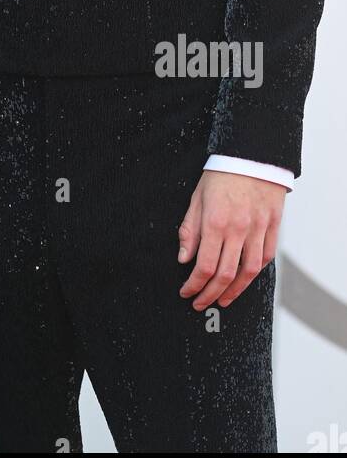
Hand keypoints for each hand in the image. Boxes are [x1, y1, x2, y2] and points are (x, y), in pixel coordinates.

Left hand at [177, 169, 284, 309]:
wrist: (253, 155)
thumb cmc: (222, 174)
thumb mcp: (197, 198)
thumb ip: (189, 230)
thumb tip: (183, 258)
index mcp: (215, 222)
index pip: (204, 266)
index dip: (194, 285)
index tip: (187, 292)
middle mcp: (238, 229)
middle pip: (225, 274)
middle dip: (210, 294)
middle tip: (201, 302)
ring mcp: (258, 229)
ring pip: (248, 272)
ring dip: (234, 291)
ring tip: (223, 300)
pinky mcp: (273, 227)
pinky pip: (265, 258)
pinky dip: (254, 273)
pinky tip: (244, 279)